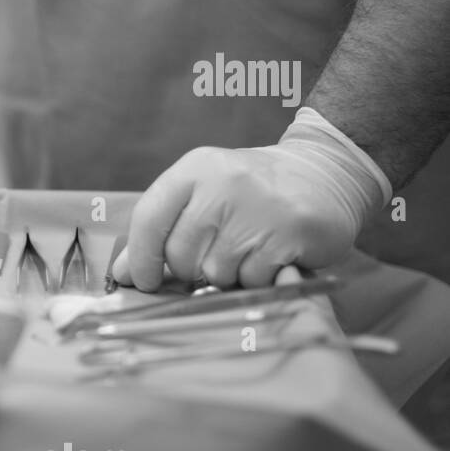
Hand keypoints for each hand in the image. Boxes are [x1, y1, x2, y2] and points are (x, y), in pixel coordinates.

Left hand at [111, 109, 390, 290]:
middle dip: (192, 269)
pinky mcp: (289, 233)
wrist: (326, 173)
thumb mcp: (203, 195)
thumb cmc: (251, 192)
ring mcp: (257, 207)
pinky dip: (256, 278)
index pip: (148, 219)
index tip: (143, 281)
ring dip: (227, 274)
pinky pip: (251, 279)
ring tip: (248, 249)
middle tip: (217, 254)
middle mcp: (223, 183)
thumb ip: (162, 230)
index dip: (140, 257)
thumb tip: (124, 274)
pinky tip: (270, 255)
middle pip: (180, 255)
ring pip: (215, 272)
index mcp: (194, 169)